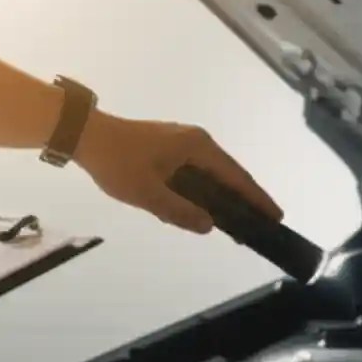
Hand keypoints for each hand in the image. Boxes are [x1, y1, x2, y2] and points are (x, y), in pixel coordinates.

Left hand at [73, 111, 283, 232]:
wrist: (86, 135)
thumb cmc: (117, 163)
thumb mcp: (148, 194)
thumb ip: (180, 212)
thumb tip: (210, 226)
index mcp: (198, 147)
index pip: (236, 177)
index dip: (256, 198)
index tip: (275, 216)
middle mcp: (197, 141)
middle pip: (229, 174)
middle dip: (245, 200)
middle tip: (261, 225)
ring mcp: (183, 143)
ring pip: (213, 174)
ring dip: (225, 196)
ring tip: (238, 222)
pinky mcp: (170, 148)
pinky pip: (198, 172)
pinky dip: (207, 190)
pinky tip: (206, 208)